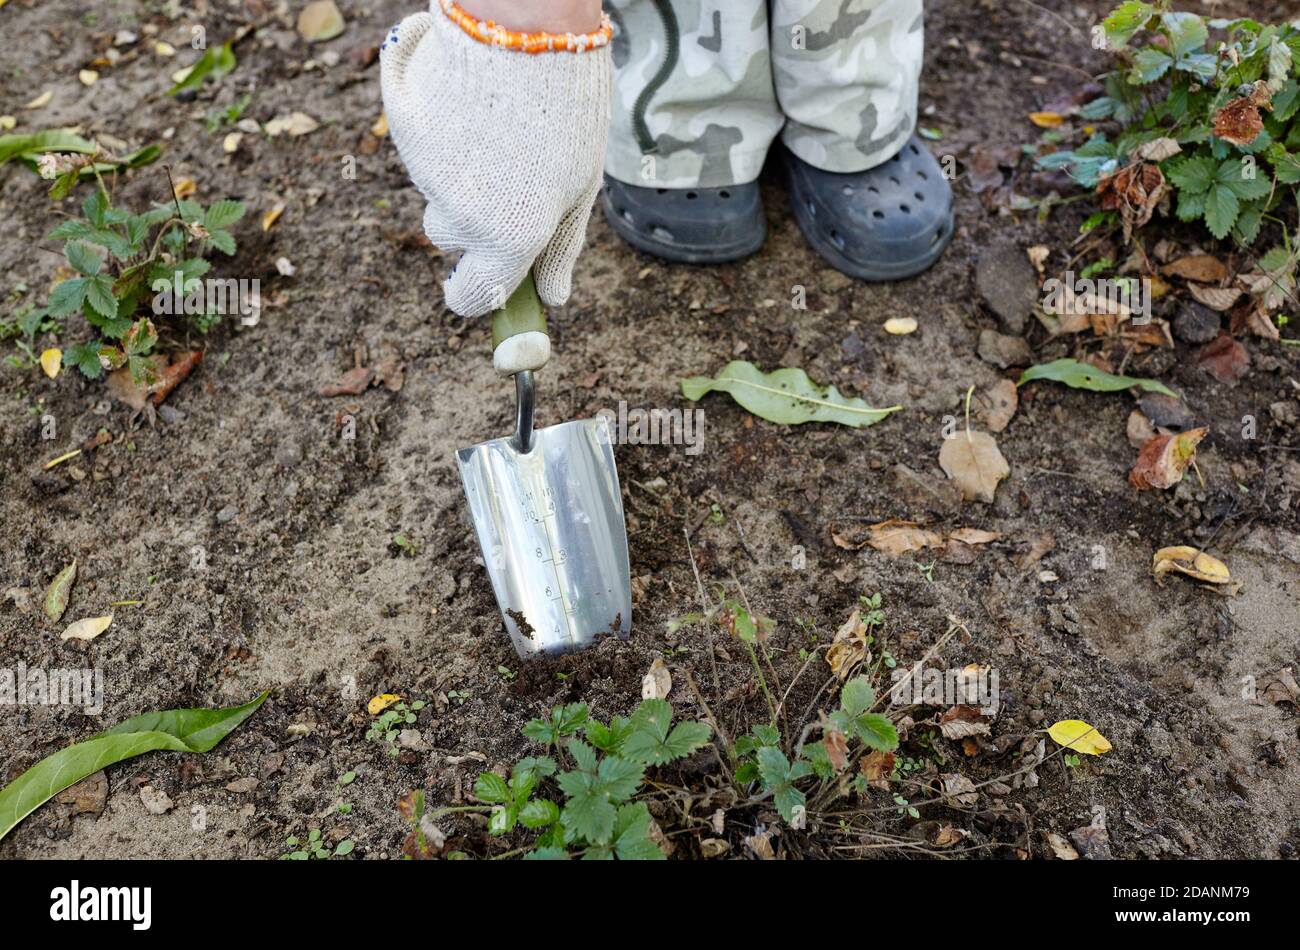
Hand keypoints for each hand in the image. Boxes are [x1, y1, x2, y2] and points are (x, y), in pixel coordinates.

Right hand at [380, 4, 611, 316]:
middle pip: (449, 238)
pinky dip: (434, 130)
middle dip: (470, 220)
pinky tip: (466, 100)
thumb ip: (560, 247)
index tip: (473, 287)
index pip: (471, 297)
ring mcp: (427, 175)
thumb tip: (550, 297)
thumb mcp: (581, 186)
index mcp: (510, 239)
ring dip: (456, 173)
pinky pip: (416, 146)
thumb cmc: (568, 108)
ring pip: (434, 191)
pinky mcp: (402, 131)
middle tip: (506, 174)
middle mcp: (462, 216)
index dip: (471, 295)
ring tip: (494, 126)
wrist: (527, 25)